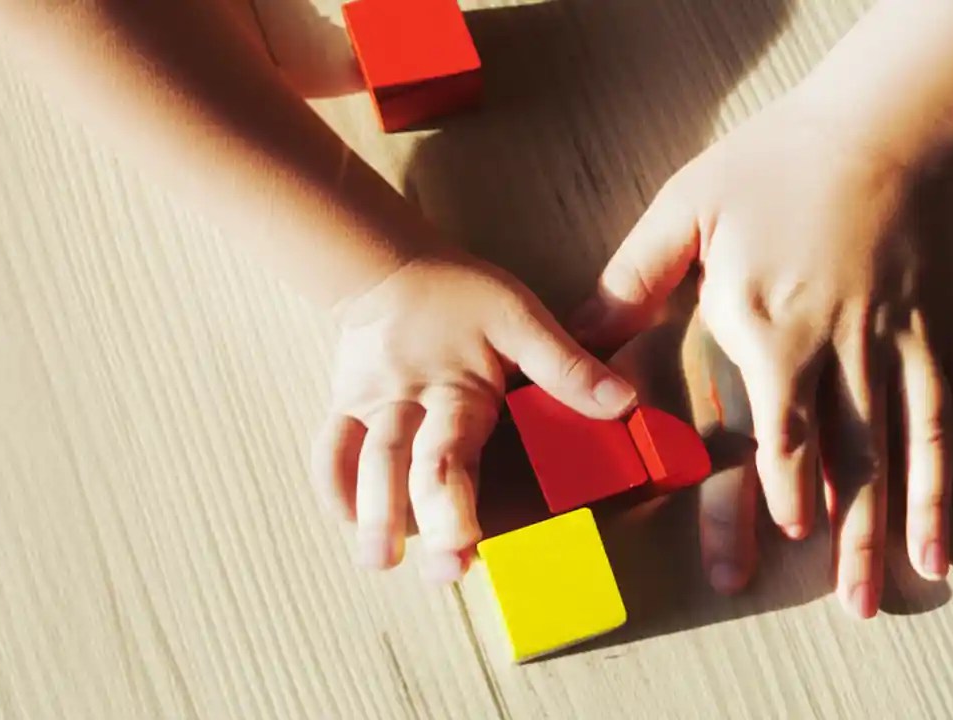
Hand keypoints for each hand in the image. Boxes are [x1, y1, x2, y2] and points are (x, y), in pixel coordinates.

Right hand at [313, 254, 636, 581]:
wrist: (389, 267)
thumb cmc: (461, 296)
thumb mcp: (521, 317)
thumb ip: (565, 365)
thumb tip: (622, 403)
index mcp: (455, 389)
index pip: (448, 451)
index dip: (454, 502)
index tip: (466, 547)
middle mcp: (407, 404)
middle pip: (398, 465)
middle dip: (415, 520)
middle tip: (439, 572)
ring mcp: (370, 406)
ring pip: (361, 461)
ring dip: (370, 512)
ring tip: (377, 561)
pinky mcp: (345, 406)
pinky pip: (330, 449)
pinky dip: (334, 485)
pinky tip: (348, 520)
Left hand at [572, 96, 952, 617]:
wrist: (885, 114)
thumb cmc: (779, 160)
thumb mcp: (687, 210)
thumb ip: (633, 281)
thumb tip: (579, 337)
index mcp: (774, 330)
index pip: (776, 435)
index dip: (778, 495)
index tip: (783, 543)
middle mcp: (845, 348)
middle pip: (852, 458)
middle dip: (854, 535)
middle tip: (854, 604)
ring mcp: (907, 338)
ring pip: (918, 441)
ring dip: (922, 511)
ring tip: (923, 573)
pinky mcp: (951, 320)